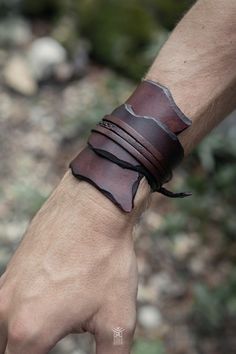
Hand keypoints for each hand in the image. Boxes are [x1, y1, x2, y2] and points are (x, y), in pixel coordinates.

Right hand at [0, 171, 149, 353]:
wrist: (92, 206)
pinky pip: (8, 306)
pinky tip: (48, 306)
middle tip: (54, 342)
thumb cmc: (105, 260)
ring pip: (5, 331)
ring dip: (24, 339)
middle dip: (30, 351)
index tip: (53, 350)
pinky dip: (23, 317)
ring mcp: (4, 288)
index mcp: (28, 332)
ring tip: (57, 324)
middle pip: (8, 351)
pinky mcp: (10, 271)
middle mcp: (6, 311)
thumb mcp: (117, 320)